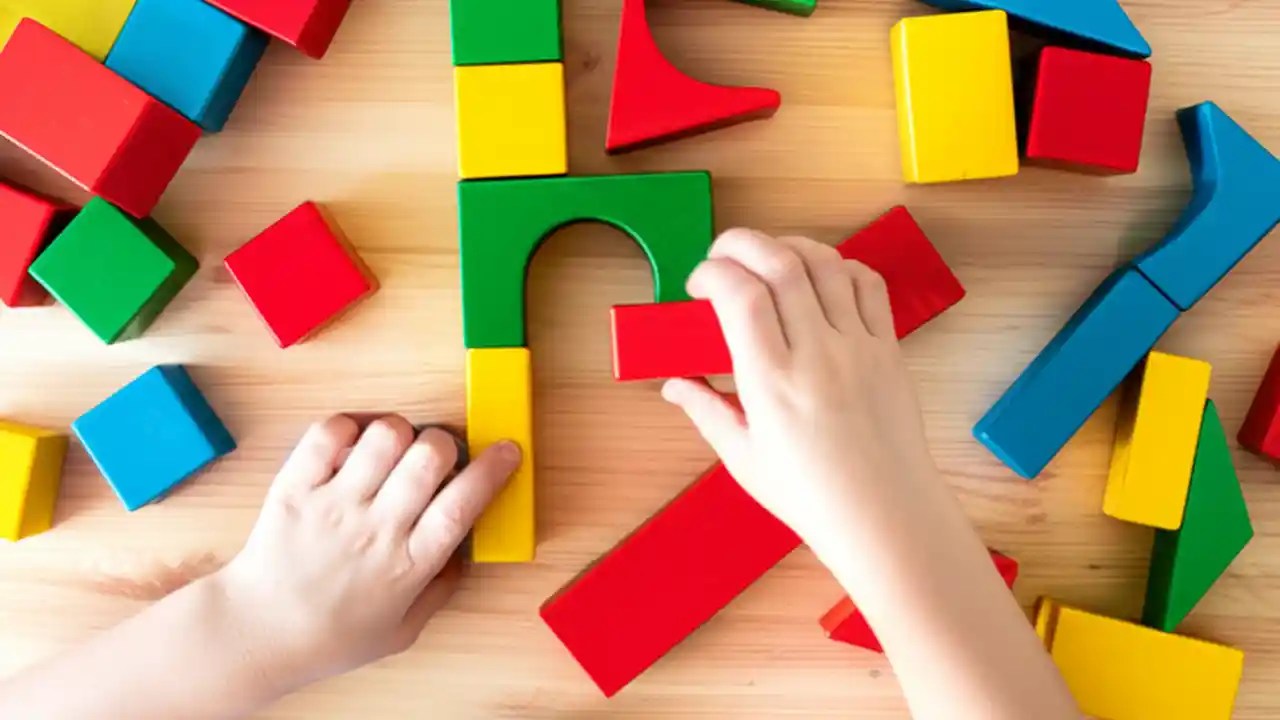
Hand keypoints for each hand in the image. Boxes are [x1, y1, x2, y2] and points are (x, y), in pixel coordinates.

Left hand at [213, 415, 520, 690]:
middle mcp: (375, 529)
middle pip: (429, 457)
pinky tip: (354, 442)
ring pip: (384, 435)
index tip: (507, 451)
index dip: (491, 470)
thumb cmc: (331, 636)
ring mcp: (333, 505)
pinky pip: (327, 433)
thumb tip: (465, 551)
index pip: (461, 505)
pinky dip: (348, 424)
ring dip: (399, 430)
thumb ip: (440, 590)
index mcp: (409, 564)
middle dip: (445, 442)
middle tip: (438, 454)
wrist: (258, 634)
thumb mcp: (402, 630)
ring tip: (393, 448)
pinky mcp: (295, 487)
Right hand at [662, 229, 937, 559]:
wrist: (885, 516)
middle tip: (723, 256)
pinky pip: (869, 285)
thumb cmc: (811, 495)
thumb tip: (672, 383)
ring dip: (789, 246)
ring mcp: (858, 347)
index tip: (699, 284)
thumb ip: (705, 410)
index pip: (739, 295)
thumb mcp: (743, 458)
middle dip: (742, 244)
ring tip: (768, 260)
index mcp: (772, 382)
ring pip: (826, 263)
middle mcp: (817, 354)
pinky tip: (820, 278)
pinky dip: (841, 266)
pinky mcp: (889, 349)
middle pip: (780, 263)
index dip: (712, 272)